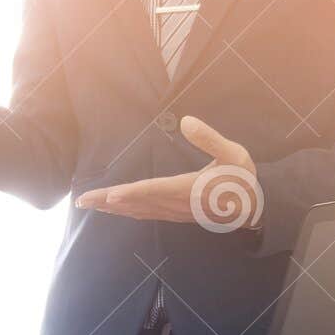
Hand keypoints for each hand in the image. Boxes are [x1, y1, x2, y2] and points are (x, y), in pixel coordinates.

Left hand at [74, 116, 262, 229]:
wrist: (253, 208)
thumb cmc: (241, 178)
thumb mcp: (234, 153)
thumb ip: (210, 138)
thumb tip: (187, 120)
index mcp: (190, 188)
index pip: (156, 190)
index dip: (132, 192)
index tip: (111, 194)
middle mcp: (178, 204)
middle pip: (138, 203)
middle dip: (108, 202)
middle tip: (81, 201)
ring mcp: (175, 212)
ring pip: (138, 210)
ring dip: (112, 208)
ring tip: (89, 205)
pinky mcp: (175, 214)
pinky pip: (146, 214)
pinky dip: (127, 211)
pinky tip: (115, 209)